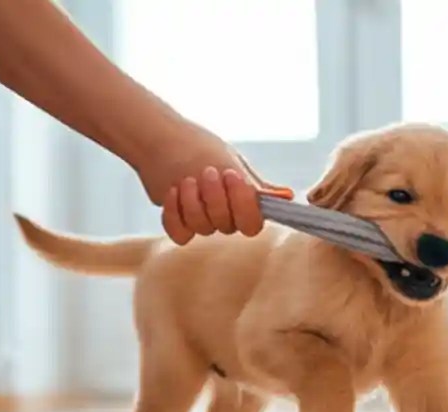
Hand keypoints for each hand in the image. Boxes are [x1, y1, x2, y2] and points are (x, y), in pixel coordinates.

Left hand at [135, 121, 290, 244]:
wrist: (160, 140)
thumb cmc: (199, 146)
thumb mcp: (230, 161)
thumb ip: (256, 185)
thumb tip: (287, 197)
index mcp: (244, 201)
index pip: (253, 224)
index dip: (243, 205)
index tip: (232, 176)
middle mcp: (227, 214)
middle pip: (228, 226)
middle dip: (215, 199)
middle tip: (206, 171)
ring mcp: (204, 220)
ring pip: (203, 228)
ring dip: (192, 201)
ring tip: (186, 178)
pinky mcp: (180, 223)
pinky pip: (180, 234)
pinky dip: (175, 214)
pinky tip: (172, 192)